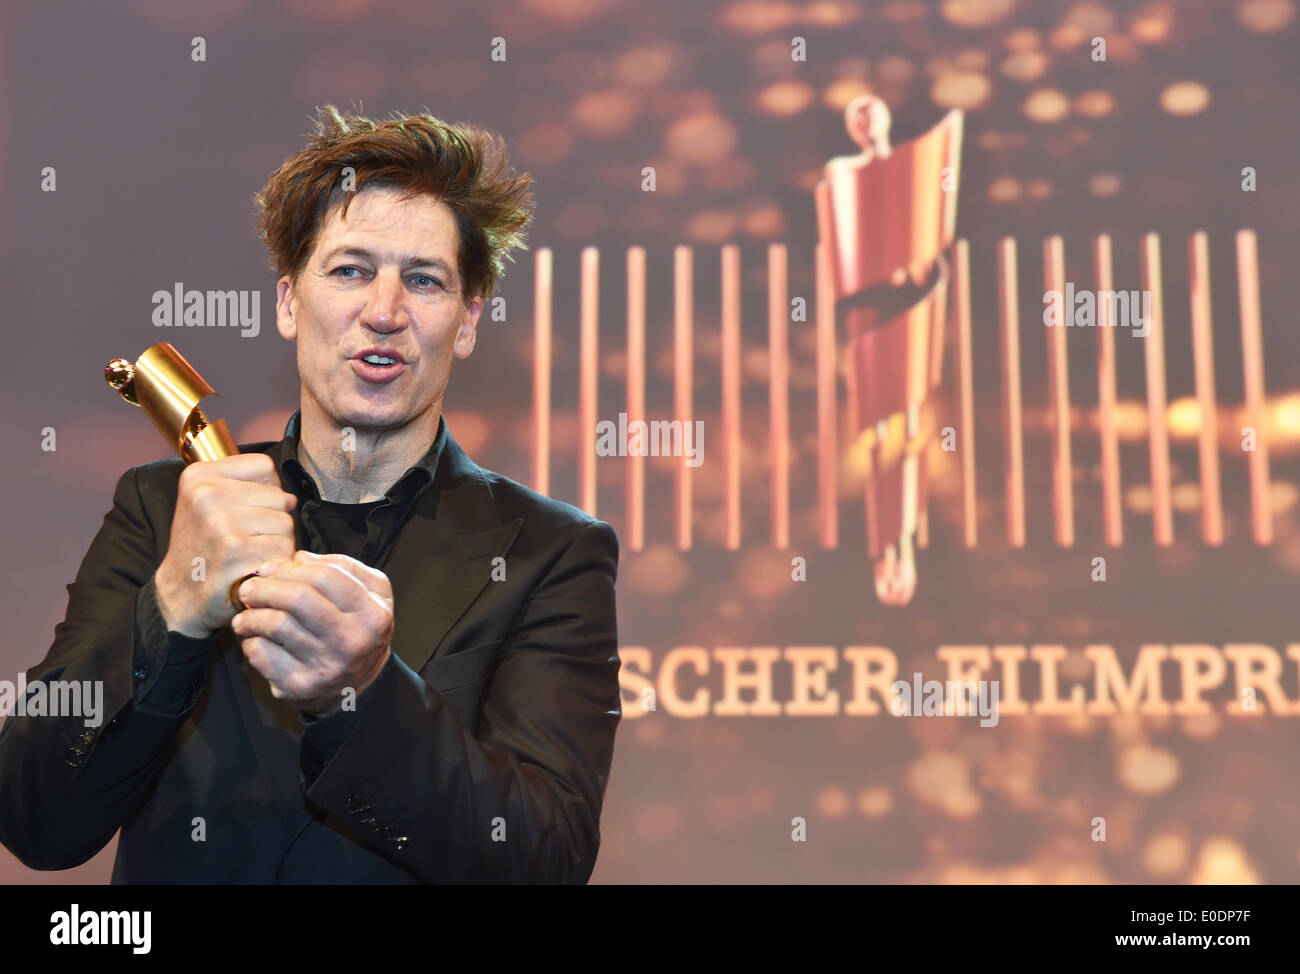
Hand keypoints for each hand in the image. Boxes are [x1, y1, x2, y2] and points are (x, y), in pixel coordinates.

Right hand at [155, 453, 297, 638]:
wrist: (180, 595)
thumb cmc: (203, 548)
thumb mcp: (208, 504)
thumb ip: (248, 487)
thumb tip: (291, 498)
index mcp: (199, 476)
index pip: (264, 467)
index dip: (265, 491)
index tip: (244, 511)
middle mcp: (207, 493)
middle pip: (279, 496)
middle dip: (272, 521)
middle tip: (244, 541)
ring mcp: (222, 521)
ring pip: (286, 523)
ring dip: (276, 543)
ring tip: (247, 554)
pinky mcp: (238, 550)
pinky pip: (285, 548)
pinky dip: (276, 561)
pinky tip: (252, 568)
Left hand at [230, 550, 393, 716]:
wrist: (357, 690)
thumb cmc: (358, 633)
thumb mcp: (373, 596)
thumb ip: (344, 567)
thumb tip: (300, 558)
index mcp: (372, 614)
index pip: (324, 576)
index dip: (289, 567)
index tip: (270, 568)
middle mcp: (351, 641)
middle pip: (297, 598)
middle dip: (265, 587)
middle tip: (250, 588)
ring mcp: (325, 666)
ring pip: (275, 625)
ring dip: (251, 615)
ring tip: (246, 613)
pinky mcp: (300, 686)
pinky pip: (262, 654)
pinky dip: (251, 641)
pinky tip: (254, 638)